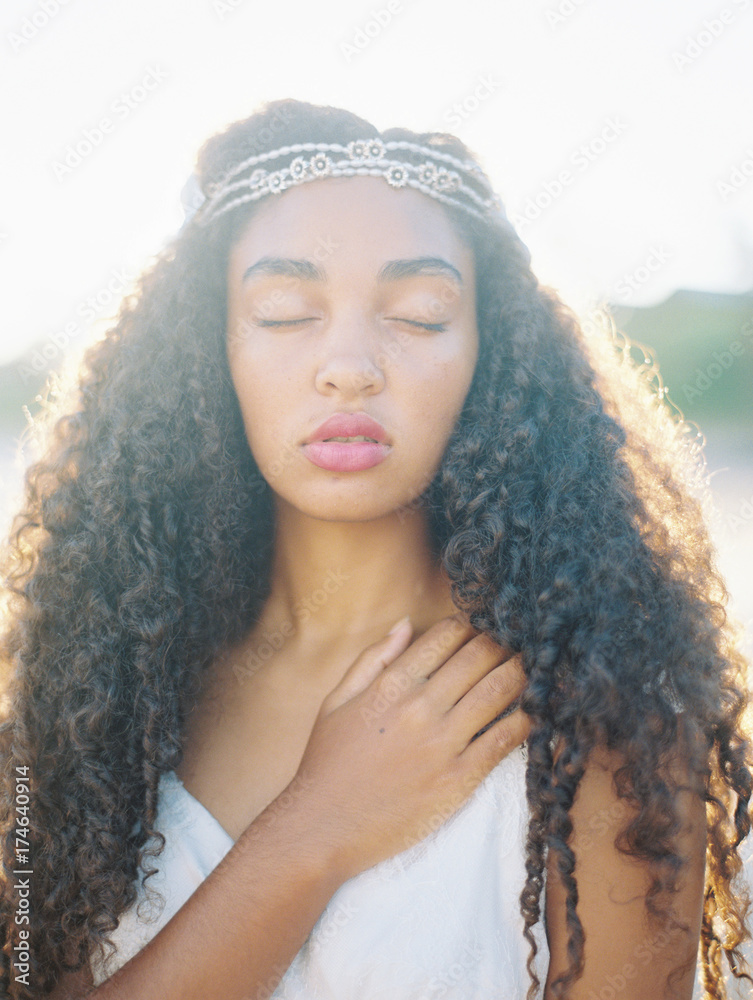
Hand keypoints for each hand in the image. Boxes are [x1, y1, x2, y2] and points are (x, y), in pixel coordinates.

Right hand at [291, 613, 529, 881]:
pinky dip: (529, 720)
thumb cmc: (326, 764)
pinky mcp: (459, 779)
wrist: (322, 828)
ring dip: (524, 671)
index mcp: (392, 683)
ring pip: (500, 690)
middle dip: (506, 640)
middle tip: (522, 639)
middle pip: (480, 655)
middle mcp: (421, 706)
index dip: (472, 623)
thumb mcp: (336, 700)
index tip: (487, 623)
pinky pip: (505, 739)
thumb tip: (407, 624)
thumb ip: (372, 658)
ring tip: (539, 665)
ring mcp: (443, 743)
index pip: (447, 635)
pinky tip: (541, 710)